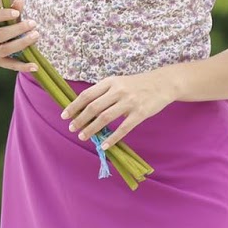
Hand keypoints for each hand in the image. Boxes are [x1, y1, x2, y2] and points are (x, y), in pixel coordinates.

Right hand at [0, 0, 40, 74]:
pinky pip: (11, 65)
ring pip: (6, 49)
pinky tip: (35, 66)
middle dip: (17, 29)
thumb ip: (12, 8)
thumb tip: (19, 0)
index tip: (17, 13)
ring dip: (22, 43)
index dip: (3, 14)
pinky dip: (23, 66)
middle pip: (0, 34)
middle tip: (33, 23)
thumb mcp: (3, 14)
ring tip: (36, 35)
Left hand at [60, 69, 176, 149]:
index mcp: (110, 82)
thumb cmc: (137, 84)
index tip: (64, 115)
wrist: (162, 83)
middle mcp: (118, 91)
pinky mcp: (140, 113)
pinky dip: (112, 138)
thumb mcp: (118, 82)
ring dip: (92, 129)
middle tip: (72, 128)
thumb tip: (84, 108)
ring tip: (83, 136)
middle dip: (80, 120)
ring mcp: (129, 102)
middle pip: (93, 107)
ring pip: (105, 118)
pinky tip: (104, 145)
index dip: (74, 106)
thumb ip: (103, 92)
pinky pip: (123, 128)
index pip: (87, 95)